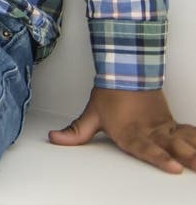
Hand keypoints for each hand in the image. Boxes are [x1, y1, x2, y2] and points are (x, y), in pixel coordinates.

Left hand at [49, 86, 195, 172]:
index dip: (160, 158)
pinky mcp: (169, 122)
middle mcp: (149, 132)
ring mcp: (161, 127)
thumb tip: (54, 138)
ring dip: (193, 149)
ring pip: (181, 139)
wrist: (125, 68)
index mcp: (131, 133)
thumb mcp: (92, 114)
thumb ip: (75, 132)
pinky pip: (186, 131)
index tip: (174, 166)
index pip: (147, 149)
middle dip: (186, 156)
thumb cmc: (111, 93)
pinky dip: (195, 138)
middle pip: (170, 146)